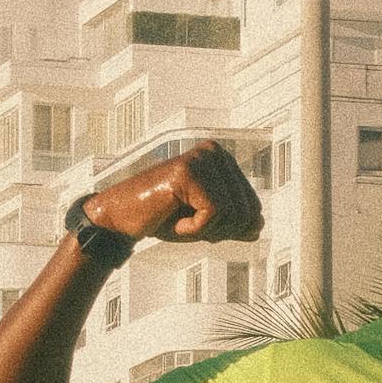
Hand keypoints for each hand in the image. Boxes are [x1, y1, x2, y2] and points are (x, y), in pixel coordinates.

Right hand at [89, 142, 263, 247]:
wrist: (122, 218)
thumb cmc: (163, 217)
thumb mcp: (207, 223)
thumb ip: (234, 223)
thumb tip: (259, 226)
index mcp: (222, 158)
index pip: (253, 207)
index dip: (229, 228)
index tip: (198, 219)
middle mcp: (214, 152)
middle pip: (247, 212)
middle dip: (219, 230)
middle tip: (186, 221)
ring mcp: (201, 159)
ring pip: (233, 215)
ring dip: (204, 230)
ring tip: (178, 217)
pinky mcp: (188, 172)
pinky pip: (214, 215)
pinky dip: (194, 229)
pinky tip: (172, 217)